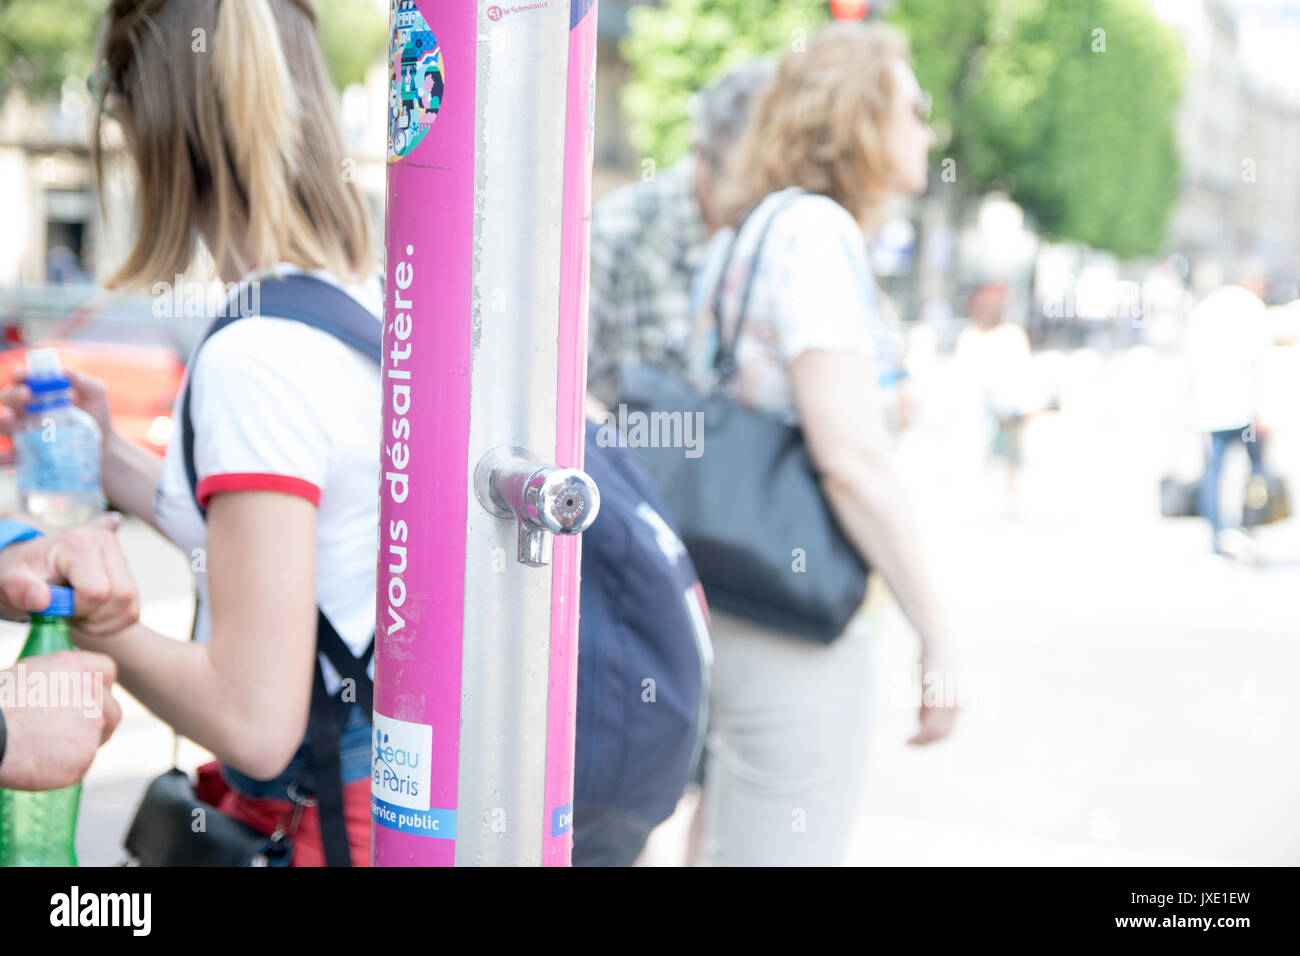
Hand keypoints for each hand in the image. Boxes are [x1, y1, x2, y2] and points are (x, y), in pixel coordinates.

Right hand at [0, 367, 113, 465]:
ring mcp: (23, 431)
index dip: (20, 375)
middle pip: (7, 398)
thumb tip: (67, 372)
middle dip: (13, 394)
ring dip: (3, 419)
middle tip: (27, 394)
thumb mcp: (95, 396)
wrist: (103, 446)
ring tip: (9, 415)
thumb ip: (85, 382)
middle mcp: (25, 409)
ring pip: (4, 423)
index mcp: (38, 392)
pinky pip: (8, 456)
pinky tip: (4, 456)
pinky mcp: (26, 452)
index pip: (21, 380)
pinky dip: (3, 456)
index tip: (24, 375)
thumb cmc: (95, 416)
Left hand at [0, 513, 139, 634]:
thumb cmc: (20, 574)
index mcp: (79, 542)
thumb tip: (42, 600)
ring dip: (102, 622)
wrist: (31, 568)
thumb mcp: (8, 580)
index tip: (56, 606)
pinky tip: (88, 614)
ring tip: (76, 612)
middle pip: (120, 598)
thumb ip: (20, 589)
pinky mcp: (130, 576)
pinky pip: (132, 612)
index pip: (97, 590)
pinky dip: (111, 623)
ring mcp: (121, 558)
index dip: (77, 608)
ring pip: (130, 607)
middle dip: (92, 617)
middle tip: (67, 612)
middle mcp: (107, 543)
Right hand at [0, 650, 121, 790]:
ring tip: (45, 750)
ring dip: (80, 746)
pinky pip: (80, 764)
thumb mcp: (27, 675)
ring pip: (97, 739)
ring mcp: (92, 723)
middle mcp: (90, 691)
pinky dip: (64, 768)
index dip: (101, 688)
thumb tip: (68, 690)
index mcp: (74, 667)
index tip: (93, 701)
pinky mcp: (86, 754)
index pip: (107, 671)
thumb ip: (58, 680)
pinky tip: (39, 763)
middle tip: (75, 737)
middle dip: (99, 724)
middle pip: (112, 710)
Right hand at [907, 648, 959, 745]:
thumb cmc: (931, 659)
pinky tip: (909, 738)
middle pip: (944, 734)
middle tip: (910, 745)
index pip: (948, 728)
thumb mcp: (929, 685)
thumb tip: (921, 721)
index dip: (934, 738)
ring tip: (907, 743)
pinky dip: (919, 736)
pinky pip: (929, 726)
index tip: (918, 741)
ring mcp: (950, 703)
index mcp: (958, 703)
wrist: (937, 642)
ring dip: (921, 741)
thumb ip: (928, 705)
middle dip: (927, 742)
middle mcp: (958, 706)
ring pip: (937, 733)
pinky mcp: (940, 700)